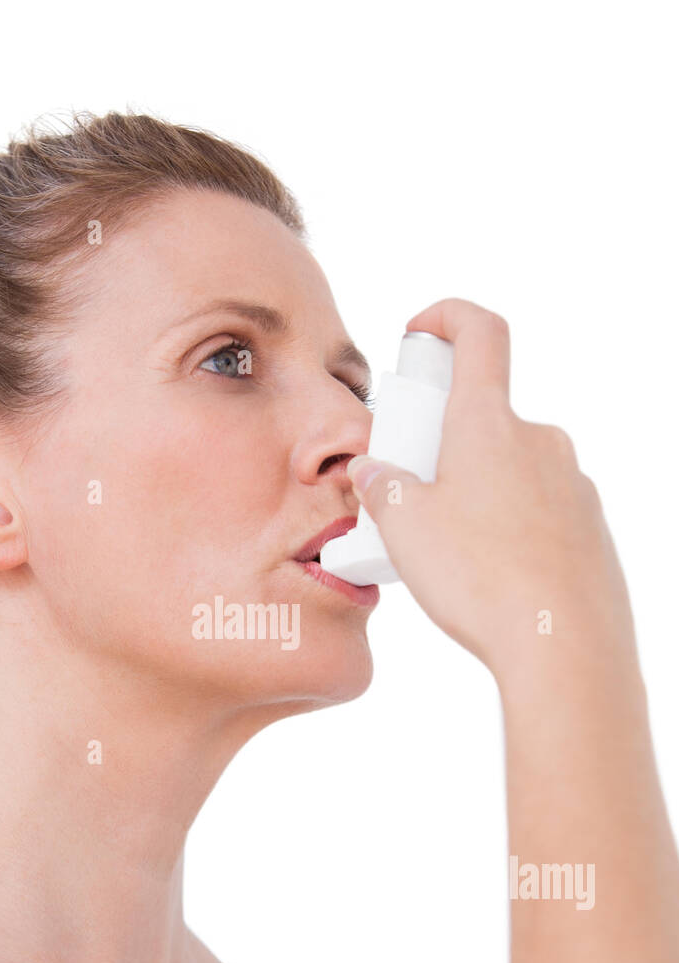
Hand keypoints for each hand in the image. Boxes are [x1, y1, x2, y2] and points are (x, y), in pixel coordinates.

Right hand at [348, 298, 635, 682]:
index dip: (448, 316)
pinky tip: (487, 578)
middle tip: (409, 492)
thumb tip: (373, 474)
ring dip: (474, 491)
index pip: (480, 333)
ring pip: (511, 469)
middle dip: (442, 445)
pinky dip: (507, 527)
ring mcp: (571, 484)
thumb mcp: (403, 530)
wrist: (563, 645)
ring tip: (444, 550)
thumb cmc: (482, 580)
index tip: (422, 331)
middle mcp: (539, 441)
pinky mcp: (589, 529)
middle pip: (484, 417)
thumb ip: (382, 490)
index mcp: (489, 424)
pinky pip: (538, 511)